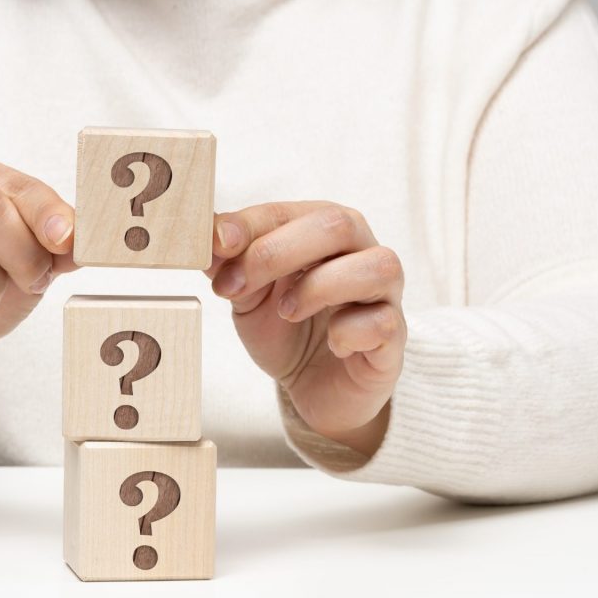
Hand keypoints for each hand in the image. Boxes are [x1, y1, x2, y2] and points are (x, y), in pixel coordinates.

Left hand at [207, 202, 405, 455]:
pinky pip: (384, 322)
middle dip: (277, 252)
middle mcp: (361, 251)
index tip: (216, 247)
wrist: (314, 386)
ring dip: (320, 287)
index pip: (286, 211)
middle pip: (336, 224)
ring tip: (288, 312)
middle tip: (237, 287)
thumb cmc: (286, 328)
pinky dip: (350, 332)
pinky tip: (332, 344)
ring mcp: (385, 293)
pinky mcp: (394, 337)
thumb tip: (203, 235)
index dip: (248, 227)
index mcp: (321, 230)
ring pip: (376, 266)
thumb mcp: (247, 293)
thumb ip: (228, 262)